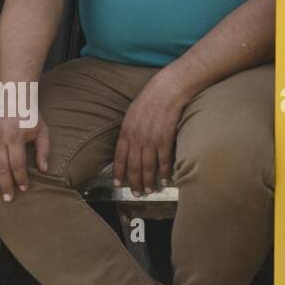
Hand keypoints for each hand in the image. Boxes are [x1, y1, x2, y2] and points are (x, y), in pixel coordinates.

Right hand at [0, 111, 49, 201]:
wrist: (12, 95)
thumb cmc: (29, 114)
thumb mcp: (42, 131)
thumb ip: (43, 151)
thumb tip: (44, 170)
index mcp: (15, 137)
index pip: (17, 164)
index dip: (20, 179)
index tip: (24, 188)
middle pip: (1, 167)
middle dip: (5, 185)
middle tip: (8, 198)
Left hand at [113, 71, 185, 194]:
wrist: (166, 91)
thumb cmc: (148, 100)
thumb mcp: (131, 115)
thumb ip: (129, 131)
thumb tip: (128, 145)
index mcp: (126, 132)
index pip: (119, 157)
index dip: (118, 172)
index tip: (117, 183)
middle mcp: (136, 139)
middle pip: (134, 166)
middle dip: (134, 182)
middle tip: (136, 193)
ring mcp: (151, 141)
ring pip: (148, 167)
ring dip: (148, 181)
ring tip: (148, 190)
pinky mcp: (166, 140)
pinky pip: (164, 161)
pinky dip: (164, 172)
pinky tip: (164, 180)